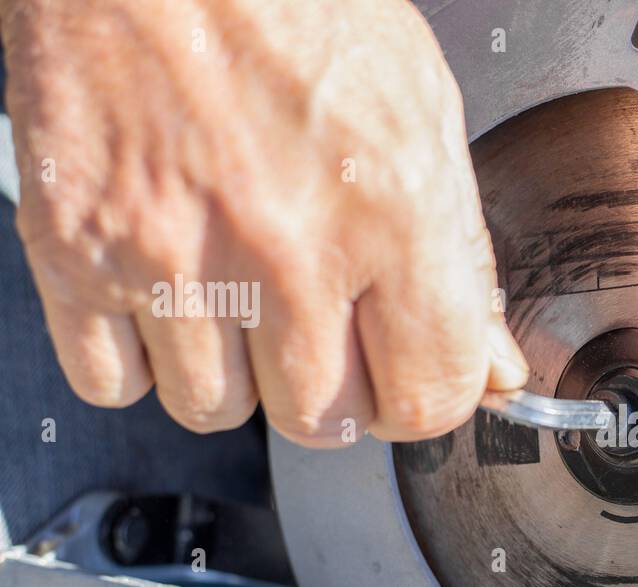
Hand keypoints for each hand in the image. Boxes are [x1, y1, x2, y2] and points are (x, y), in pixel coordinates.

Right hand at [0, 0, 527, 445]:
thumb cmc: (294, 4)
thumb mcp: (424, 114)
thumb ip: (462, 259)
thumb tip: (491, 367)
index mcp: (392, 214)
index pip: (428, 398)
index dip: (423, 397)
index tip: (408, 375)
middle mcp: (285, 250)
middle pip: (324, 423)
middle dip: (332, 389)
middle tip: (318, 318)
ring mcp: (173, 258)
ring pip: (218, 412)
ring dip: (235, 373)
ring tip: (235, 284)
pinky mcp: (75, 251)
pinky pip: (116, 383)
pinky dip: (142, 356)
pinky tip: (166, 290)